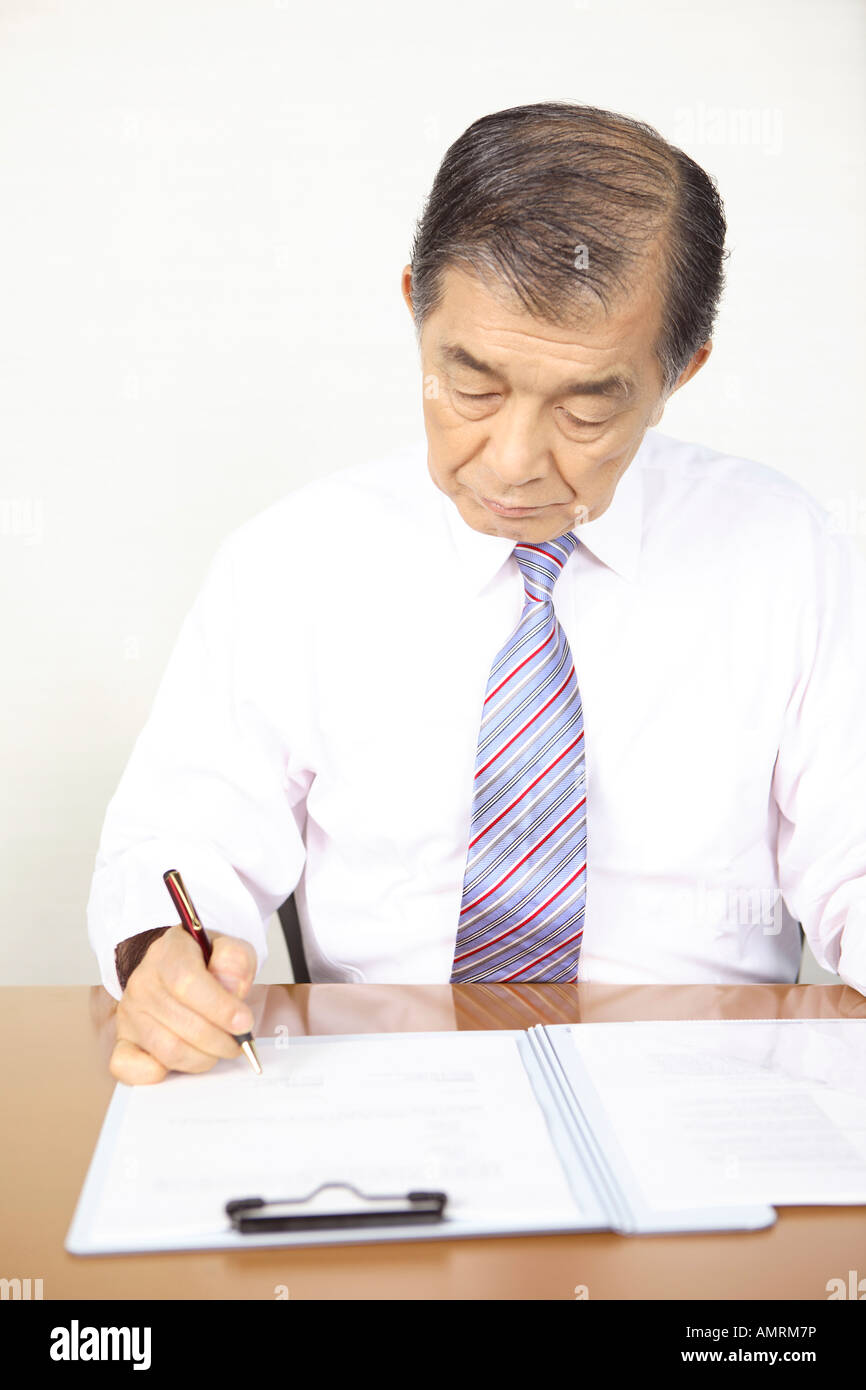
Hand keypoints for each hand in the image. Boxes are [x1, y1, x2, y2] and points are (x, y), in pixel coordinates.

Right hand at [109, 926, 255, 1084]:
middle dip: (221, 1040)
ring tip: (218, 1048)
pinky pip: (129, 1067)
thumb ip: (236, 960)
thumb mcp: (228, 950)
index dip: (220, 1008)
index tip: (244, 1023)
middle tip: (239, 1041)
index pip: (187, 982)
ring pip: (169, 1050)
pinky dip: (157, 1073)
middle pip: (184, 1023)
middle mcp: (142, 983)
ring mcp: (130, 1014)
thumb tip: (232, 988)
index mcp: (168, 953)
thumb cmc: (205, 965)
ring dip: (203, 1057)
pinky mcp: (123, 1041)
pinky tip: (182, 1061)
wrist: (176, 970)